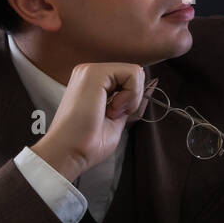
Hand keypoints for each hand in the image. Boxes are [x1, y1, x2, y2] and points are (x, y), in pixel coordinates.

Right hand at [30, 62, 146, 178]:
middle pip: (134, 73)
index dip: (132, 98)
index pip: (129, 78)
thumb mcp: (119, 118)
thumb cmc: (89, 143)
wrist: (70, 152)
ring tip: (110, 113)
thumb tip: (153, 84)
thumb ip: (132, 100)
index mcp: (93, 82)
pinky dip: (131, 95)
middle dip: (133, 97)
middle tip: (112, 114)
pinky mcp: (95, 73)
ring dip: (131, 97)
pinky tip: (111, 109)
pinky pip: (133, 74)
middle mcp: (90, 72)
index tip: (114, 116)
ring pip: (135, 72)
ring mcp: (90, 70)